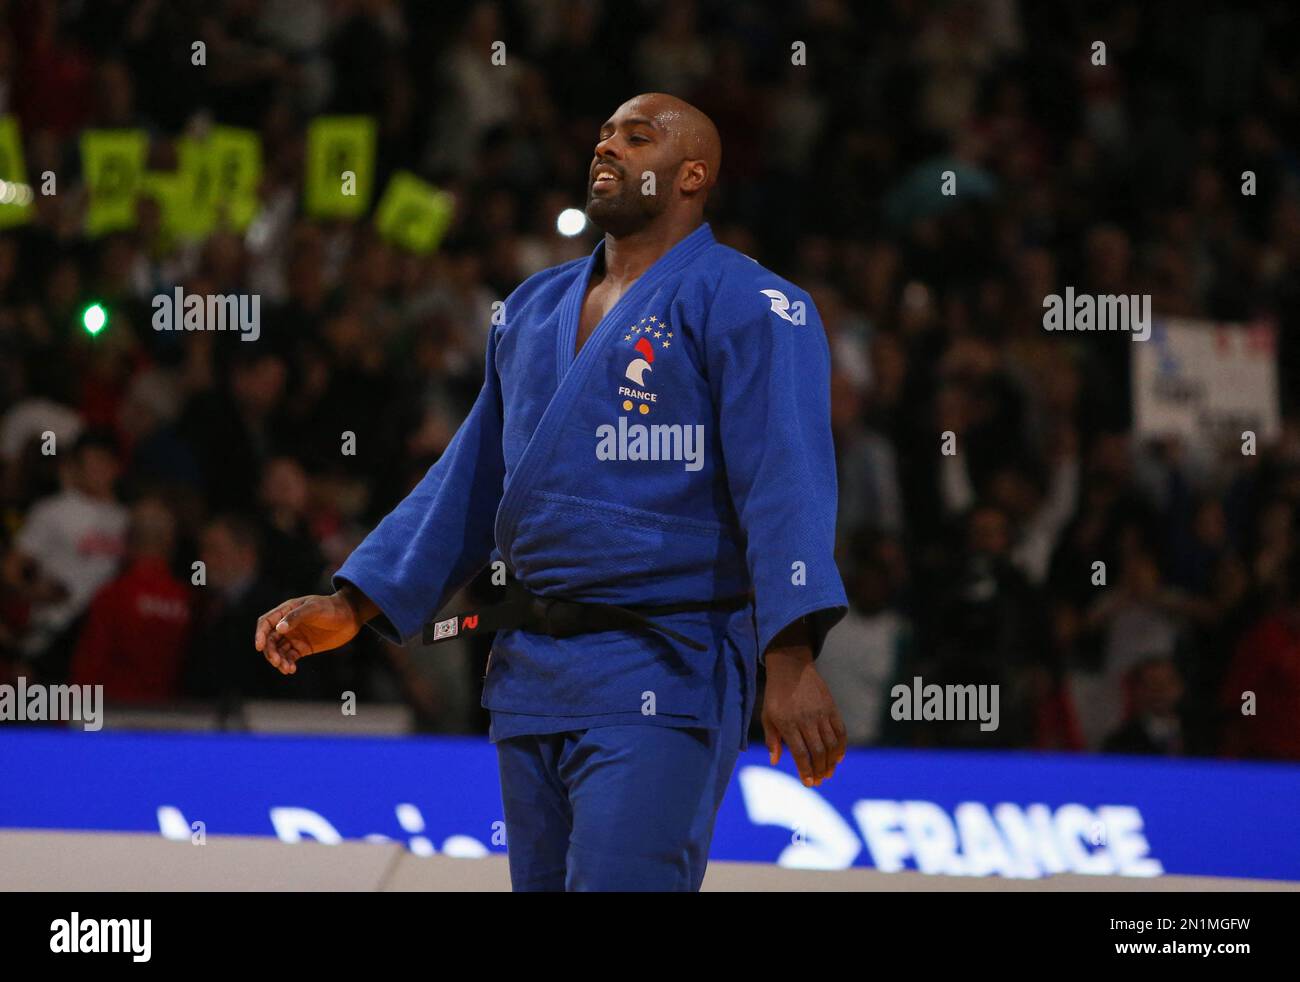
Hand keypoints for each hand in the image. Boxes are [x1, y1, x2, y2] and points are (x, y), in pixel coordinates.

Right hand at [254, 587, 371, 674]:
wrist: (350, 617)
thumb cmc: (331, 608)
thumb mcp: (314, 609)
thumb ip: (296, 617)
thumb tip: (279, 629)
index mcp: (286, 611)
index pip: (266, 623)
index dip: (260, 635)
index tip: (259, 647)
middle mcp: (287, 625)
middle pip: (270, 640)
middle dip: (270, 652)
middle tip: (277, 662)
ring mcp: (294, 637)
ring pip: (278, 651)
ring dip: (279, 660)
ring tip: (287, 668)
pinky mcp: (302, 648)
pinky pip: (289, 657)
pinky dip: (287, 664)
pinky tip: (291, 669)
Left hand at [761, 635, 846, 786]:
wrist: (790, 667)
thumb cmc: (776, 695)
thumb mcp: (767, 716)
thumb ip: (772, 740)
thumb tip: (775, 762)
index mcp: (788, 723)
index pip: (801, 753)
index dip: (806, 770)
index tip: (809, 783)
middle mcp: (806, 719)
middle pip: (818, 752)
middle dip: (820, 770)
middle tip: (819, 780)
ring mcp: (821, 713)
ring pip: (831, 744)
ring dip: (832, 762)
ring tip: (828, 772)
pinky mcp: (832, 707)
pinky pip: (840, 731)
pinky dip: (841, 747)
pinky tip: (838, 757)